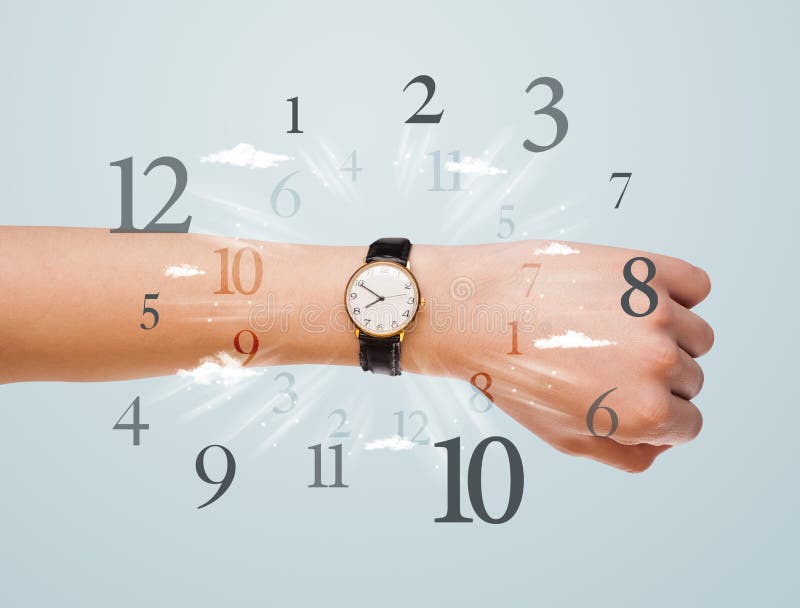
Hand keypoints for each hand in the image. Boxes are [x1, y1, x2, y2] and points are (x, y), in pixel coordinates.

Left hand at [405, 240, 713, 471]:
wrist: (473, 311)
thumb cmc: (509, 372)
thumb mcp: (565, 437)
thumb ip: (626, 454)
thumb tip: (661, 443)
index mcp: (643, 413)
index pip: (688, 423)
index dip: (656, 414)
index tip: (623, 396)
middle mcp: (659, 363)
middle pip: (690, 379)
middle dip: (654, 377)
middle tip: (602, 360)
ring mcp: (656, 311)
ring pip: (696, 335)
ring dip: (667, 336)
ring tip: (610, 328)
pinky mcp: (644, 269)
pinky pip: (695, 285)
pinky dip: (677, 292)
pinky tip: (635, 299)